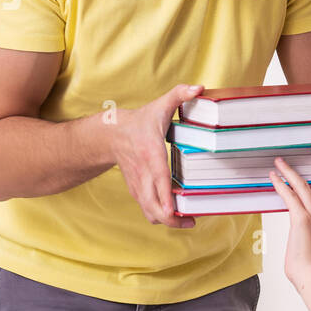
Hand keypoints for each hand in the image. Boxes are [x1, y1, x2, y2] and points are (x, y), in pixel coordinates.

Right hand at [109, 83, 202, 228]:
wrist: (111, 134)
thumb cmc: (141, 121)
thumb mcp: (160, 104)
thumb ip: (180, 94)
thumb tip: (199, 87)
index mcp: (151, 153)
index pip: (158, 178)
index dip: (165, 195)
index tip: (173, 210)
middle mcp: (143, 173)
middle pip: (152, 205)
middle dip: (170, 219)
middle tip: (191, 220)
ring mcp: (139, 185)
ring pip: (149, 212)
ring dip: (167, 222)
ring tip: (187, 220)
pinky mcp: (138, 191)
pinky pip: (148, 210)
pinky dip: (161, 217)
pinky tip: (176, 214)